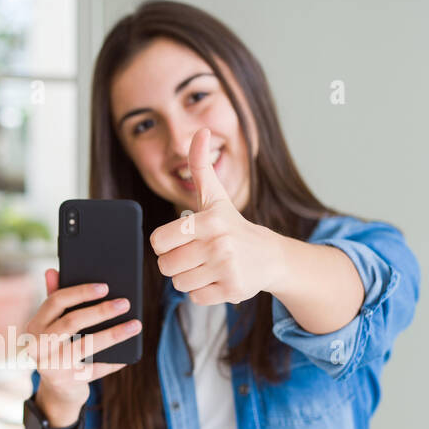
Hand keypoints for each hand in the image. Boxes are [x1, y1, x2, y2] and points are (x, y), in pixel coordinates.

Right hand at [22, 270, 141, 423]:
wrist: (57, 390)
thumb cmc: (58, 348)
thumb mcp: (52, 326)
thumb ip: (54, 300)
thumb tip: (52, 270)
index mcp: (34, 326)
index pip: (55, 302)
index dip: (80, 292)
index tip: (105, 287)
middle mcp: (38, 346)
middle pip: (71, 322)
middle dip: (101, 311)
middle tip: (125, 303)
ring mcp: (51, 366)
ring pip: (85, 345)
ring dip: (113, 334)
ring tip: (135, 325)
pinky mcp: (67, 382)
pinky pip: (95, 368)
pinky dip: (113, 361)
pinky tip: (129, 352)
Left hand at [148, 128, 287, 305]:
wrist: (270, 256)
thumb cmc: (233, 225)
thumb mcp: (215, 197)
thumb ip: (200, 166)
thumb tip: (199, 130)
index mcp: (209, 220)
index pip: (158, 241)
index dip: (166, 244)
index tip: (182, 240)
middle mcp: (219, 244)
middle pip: (166, 266)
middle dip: (176, 263)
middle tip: (196, 256)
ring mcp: (226, 268)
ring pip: (179, 284)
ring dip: (189, 278)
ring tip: (208, 267)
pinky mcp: (232, 290)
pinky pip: (196, 298)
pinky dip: (203, 292)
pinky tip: (218, 279)